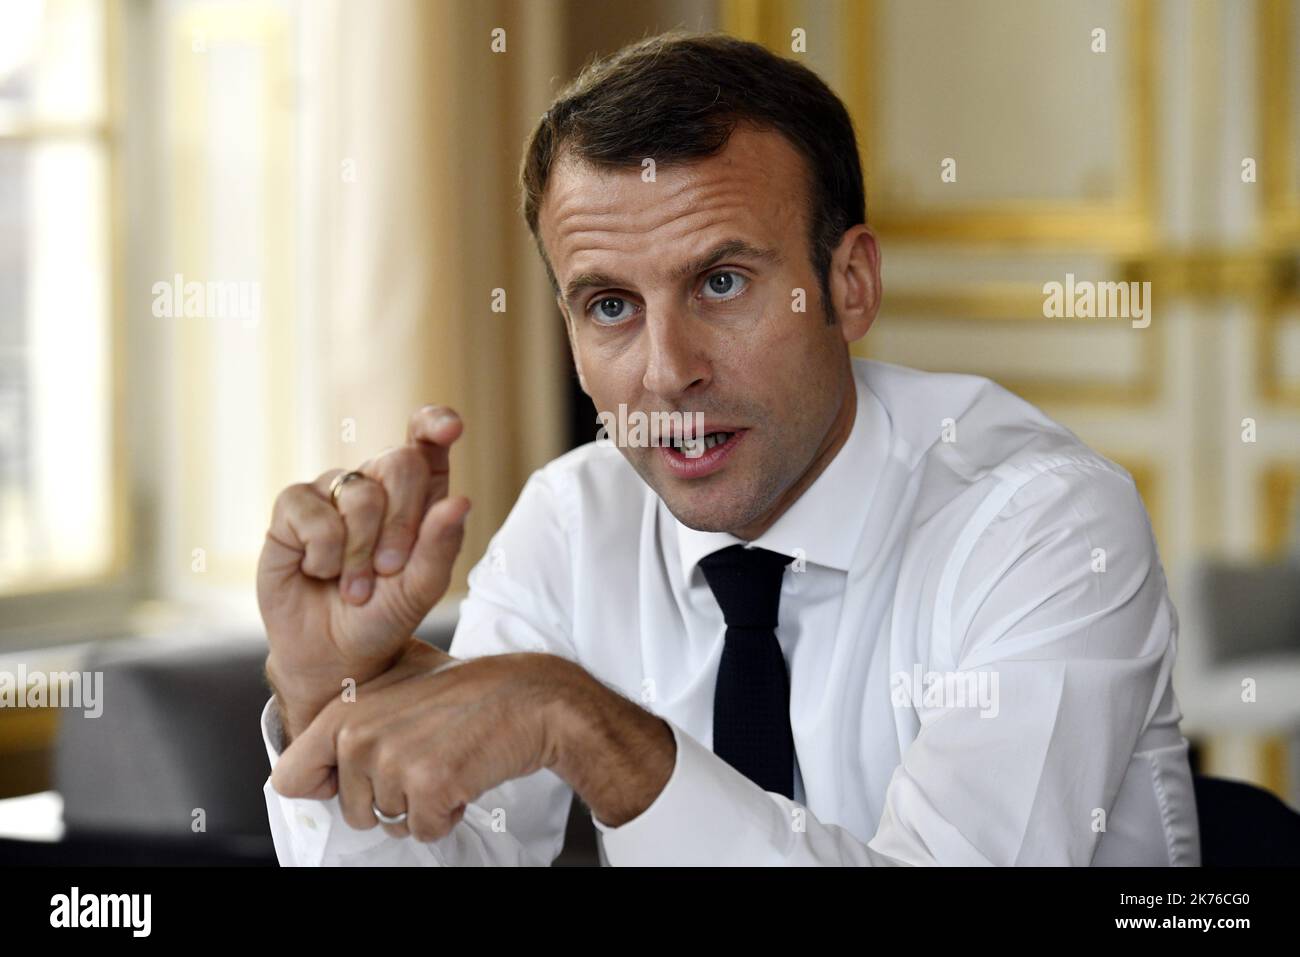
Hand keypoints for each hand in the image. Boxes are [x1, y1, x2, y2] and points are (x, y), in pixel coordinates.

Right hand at [257, 405, 470, 738]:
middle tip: (390, 570)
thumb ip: (441, 546)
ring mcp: (333, 491)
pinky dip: (322, 552)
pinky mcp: (292, 507)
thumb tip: (460, 502)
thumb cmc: (385, 615)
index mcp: (419, 494)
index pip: (427, 439)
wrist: (334, 653)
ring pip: (359, 494)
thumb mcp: (422, 588)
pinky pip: (311, 510)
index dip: (436, 424)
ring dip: (360, 553)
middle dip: (402, 525)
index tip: (451, 429)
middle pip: (400, 464)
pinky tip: (317, 571)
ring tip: (356, 587)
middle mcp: (376, 483)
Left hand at [271, 651, 573, 842]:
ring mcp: (392, 760)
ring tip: (447, 761)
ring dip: (422, 805)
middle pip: (352, 811)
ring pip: (391, 822)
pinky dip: (447, 815)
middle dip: (390, 798)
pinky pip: (425, 830)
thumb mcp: (397, 681)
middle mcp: (358, 735)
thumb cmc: (467, 690)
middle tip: (425, 758)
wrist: (529, 697)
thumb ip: (350, 717)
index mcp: (343, 711)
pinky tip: (463, 776)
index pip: (290, 778)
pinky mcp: (428, 785)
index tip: (353, 782)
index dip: (324, 789)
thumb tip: (306, 769)